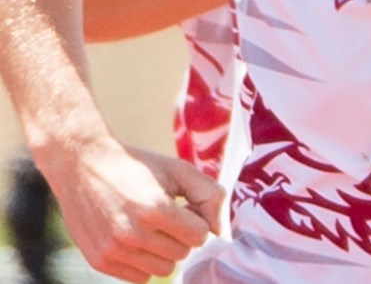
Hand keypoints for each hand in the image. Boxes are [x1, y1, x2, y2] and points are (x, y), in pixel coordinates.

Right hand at [44, 140, 221, 282]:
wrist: (81, 165)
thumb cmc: (135, 167)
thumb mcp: (178, 170)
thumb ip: (209, 196)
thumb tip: (220, 230)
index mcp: (154, 209)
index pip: (199, 236)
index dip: (196, 221)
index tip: (183, 208)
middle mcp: (131, 234)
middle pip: (182, 254)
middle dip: (180, 235)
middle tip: (164, 216)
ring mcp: (113, 250)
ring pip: (163, 269)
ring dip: (163, 251)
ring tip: (149, 227)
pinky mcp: (99, 261)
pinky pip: (140, 278)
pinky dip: (143, 262)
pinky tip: (134, 239)